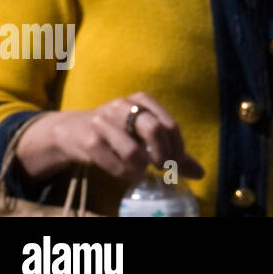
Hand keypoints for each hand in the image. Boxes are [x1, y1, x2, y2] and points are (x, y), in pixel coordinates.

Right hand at [15, 93, 205, 183]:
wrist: (72, 130)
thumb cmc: (117, 132)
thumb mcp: (143, 135)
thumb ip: (172, 152)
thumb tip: (201, 173)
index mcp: (142, 100)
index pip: (170, 125)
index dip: (178, 147)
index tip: (176, 162)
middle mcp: (123, 105)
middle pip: (154, 130)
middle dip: (163, 154)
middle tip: (162, 166)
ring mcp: (104, 122)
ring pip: (134, 152)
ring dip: (140, 168)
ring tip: (138, 169)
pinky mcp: (89, 141)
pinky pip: (116, 165)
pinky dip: (124, 173)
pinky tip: (123, 171)